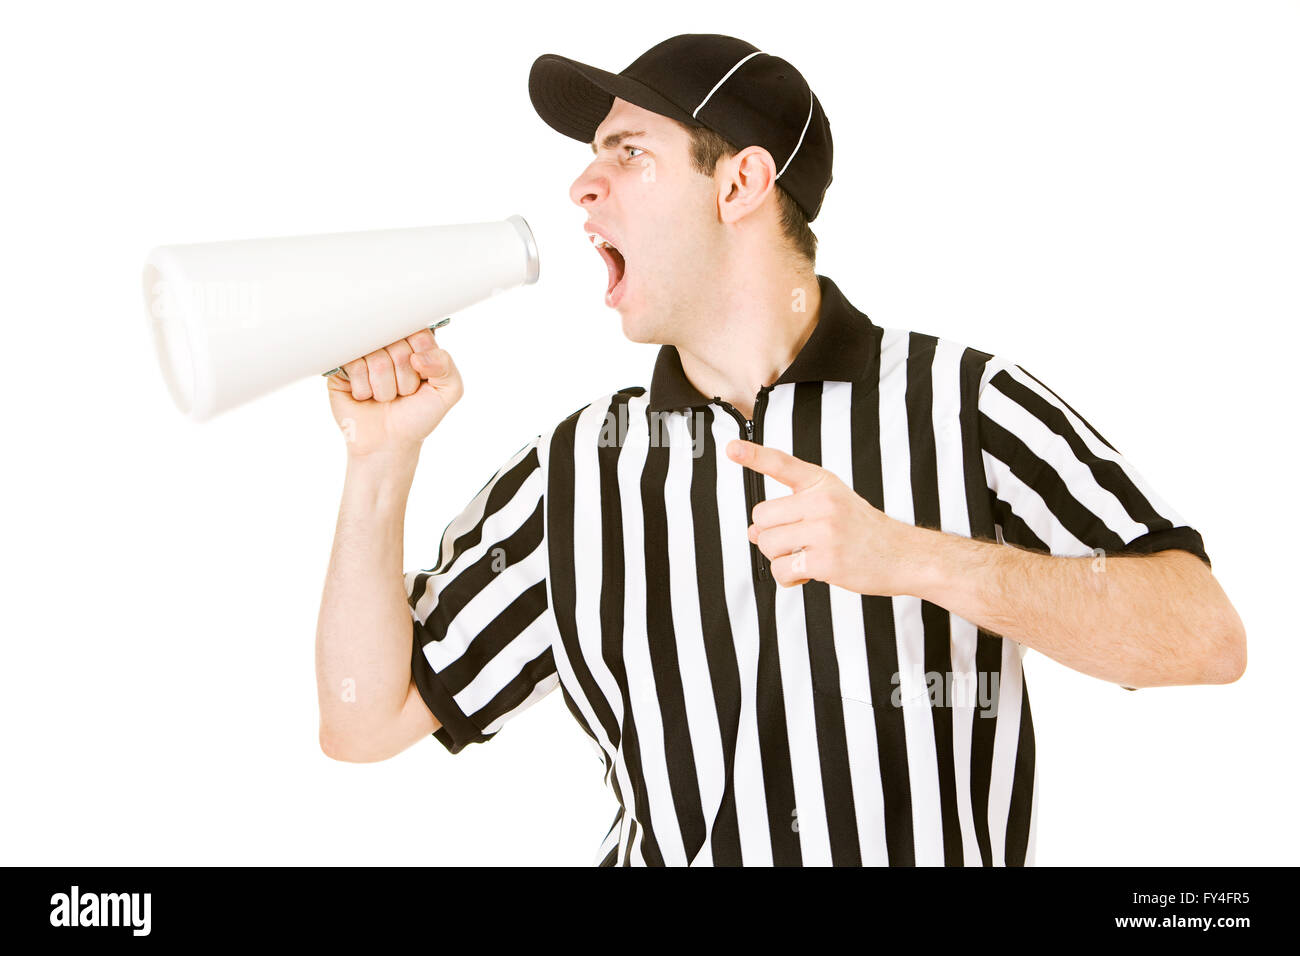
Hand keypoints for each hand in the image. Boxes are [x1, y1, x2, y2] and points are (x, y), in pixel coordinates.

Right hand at [326, 328, 461, 457]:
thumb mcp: (448, 392)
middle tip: (401, 393)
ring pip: (376, 358)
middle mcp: (389, 344)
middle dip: (404, 379)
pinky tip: (366, 397)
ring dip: (384, 388)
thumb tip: (418, 356)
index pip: (419, 333)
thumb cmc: (417, 416)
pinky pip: (354, 365)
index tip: (421, 377)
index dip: (421, 359)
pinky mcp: (343, 365)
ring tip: (384, 397)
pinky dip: (364, 389)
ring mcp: (365, 353)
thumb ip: (447, 366)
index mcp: (415, 344)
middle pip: (398, 346)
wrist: (388, 444)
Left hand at [728, 439, 919, 594]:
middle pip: (761, 517)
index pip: (782, 464)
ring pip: (768, 545)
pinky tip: (808, 574)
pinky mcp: (826, 560)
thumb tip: (752, 532)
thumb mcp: (833, 504)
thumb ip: (792, 512)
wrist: (904, 555)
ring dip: (779, 558)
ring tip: (805, 558)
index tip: (732, 448)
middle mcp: (822, 502)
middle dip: (770, 536)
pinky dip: (789, 578)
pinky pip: (781, 570)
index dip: (753, 455)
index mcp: (822, 483)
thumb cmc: (865, 531)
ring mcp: (824, 531)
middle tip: (796, 543)